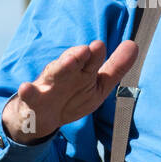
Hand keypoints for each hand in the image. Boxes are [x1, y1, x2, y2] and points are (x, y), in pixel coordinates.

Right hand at [2, 38, 138, 143]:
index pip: (90, 62)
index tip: (100, 45)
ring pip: (54, 73)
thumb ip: (115, 67)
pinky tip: (26, 87)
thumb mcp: (97, 85)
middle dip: (79, 56)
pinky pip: (29, 95)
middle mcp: (65, 74)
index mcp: (82, 71)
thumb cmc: (72, 96)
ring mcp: (48, 85)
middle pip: (72, 64)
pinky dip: (28, 91)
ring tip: (71, 59)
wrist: (39, 117)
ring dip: (62, 66)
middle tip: (88, 49)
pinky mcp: (32, 99)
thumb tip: (134, 44)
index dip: (95, 55)